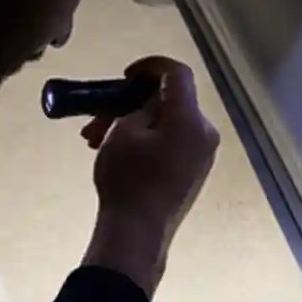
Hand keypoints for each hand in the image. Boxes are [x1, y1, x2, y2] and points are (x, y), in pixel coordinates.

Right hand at [80, 56, 219, 296]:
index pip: (178, 74)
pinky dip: (146, 141)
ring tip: (96, 141)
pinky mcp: (193, 173)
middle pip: (169, 101)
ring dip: (132, 124)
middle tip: (97, 118)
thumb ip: (140, 106)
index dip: (150, 66)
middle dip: (130, 103)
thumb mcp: (124, 131)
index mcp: (190, 119)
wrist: (138, 235)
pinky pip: (171, 143)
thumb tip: (149, 101)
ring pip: (166, 124)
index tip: (125, 76)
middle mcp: (204, 133)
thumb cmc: (127, 179)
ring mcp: (202, 156)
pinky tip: (116, 154)